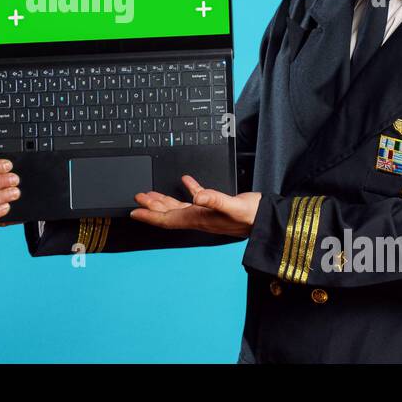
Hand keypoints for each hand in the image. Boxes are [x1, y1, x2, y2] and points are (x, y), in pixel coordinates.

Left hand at [129, 175, 259, 237]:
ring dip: (164, 200)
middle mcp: (199, 217)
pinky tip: (187, 181)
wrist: (267, 221)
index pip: (167, 218)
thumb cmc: (252, 217)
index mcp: (199, 218)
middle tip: (137, 199)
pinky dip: (190, 189)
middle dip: (151, 207)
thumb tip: (197, 195)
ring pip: (179, 207)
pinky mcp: (216, 206)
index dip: (149, 216)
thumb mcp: (233, 206)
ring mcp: (207, 213)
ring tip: (151, 194)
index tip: (134, 212)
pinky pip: (197, 198)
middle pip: (168, 214)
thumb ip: (215, 200)